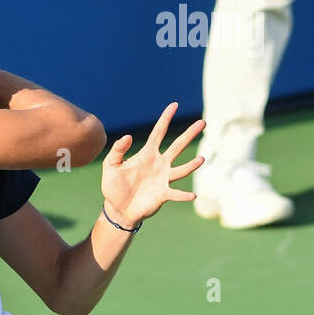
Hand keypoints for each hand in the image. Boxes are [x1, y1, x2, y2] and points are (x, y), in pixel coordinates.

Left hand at [101, 103, 204, 226]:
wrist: (118, 209)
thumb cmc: (114, 187)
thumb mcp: (111, 166)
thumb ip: (117, 150)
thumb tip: (128, 136)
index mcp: (147, 154)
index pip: (158, 132)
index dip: (166, 118)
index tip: (174, 105)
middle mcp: (159, 164)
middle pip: (177, 146)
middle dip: (189, 134)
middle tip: (203, 122)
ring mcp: (163, 179)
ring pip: (182, 170)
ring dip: (191, 165)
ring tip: (201, 159)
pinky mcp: (163, 195)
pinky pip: (176, 194)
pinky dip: (184, 195)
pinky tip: (193, 196)